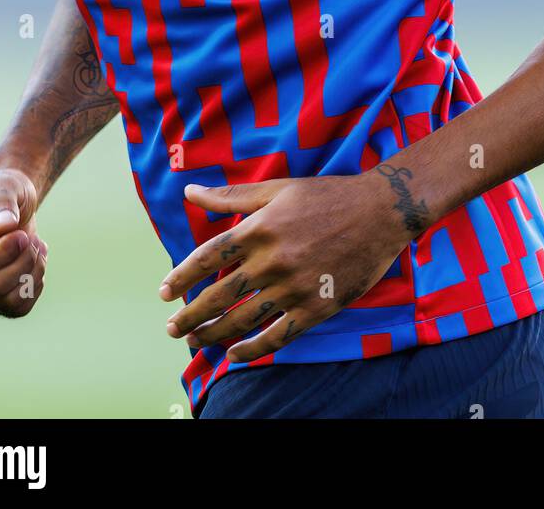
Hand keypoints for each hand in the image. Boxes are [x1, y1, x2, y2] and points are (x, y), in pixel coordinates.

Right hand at [0, 168, 46, 317]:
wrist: (10, 208)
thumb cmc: (4, 192)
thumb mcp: (5, 186)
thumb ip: (3, 201)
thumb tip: (5, 225)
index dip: (5, 253)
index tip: (22, 234)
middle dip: (24, 260)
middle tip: (32, 238)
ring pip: (6, 300)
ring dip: (33, 273)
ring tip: (38, 248)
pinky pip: (15, 309)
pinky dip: (33, 287)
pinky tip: (36, 264)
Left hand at [160, 173, 408, 362]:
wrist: (380, 212)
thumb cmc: (327, 196)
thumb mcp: (277, 188)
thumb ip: (231, 196)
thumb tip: (190, 191)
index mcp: (259, 228)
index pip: (207, 258)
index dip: (181, 277)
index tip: (163, 292)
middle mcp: (272, 260)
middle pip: (220, 295)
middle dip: (190, 315)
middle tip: (172, 329)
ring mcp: (294, 287)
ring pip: (243, 319)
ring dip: (214, 335)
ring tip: (195, 342)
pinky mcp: (316, 307)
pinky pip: (277, 336)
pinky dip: (253, 349)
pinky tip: (235, 354)